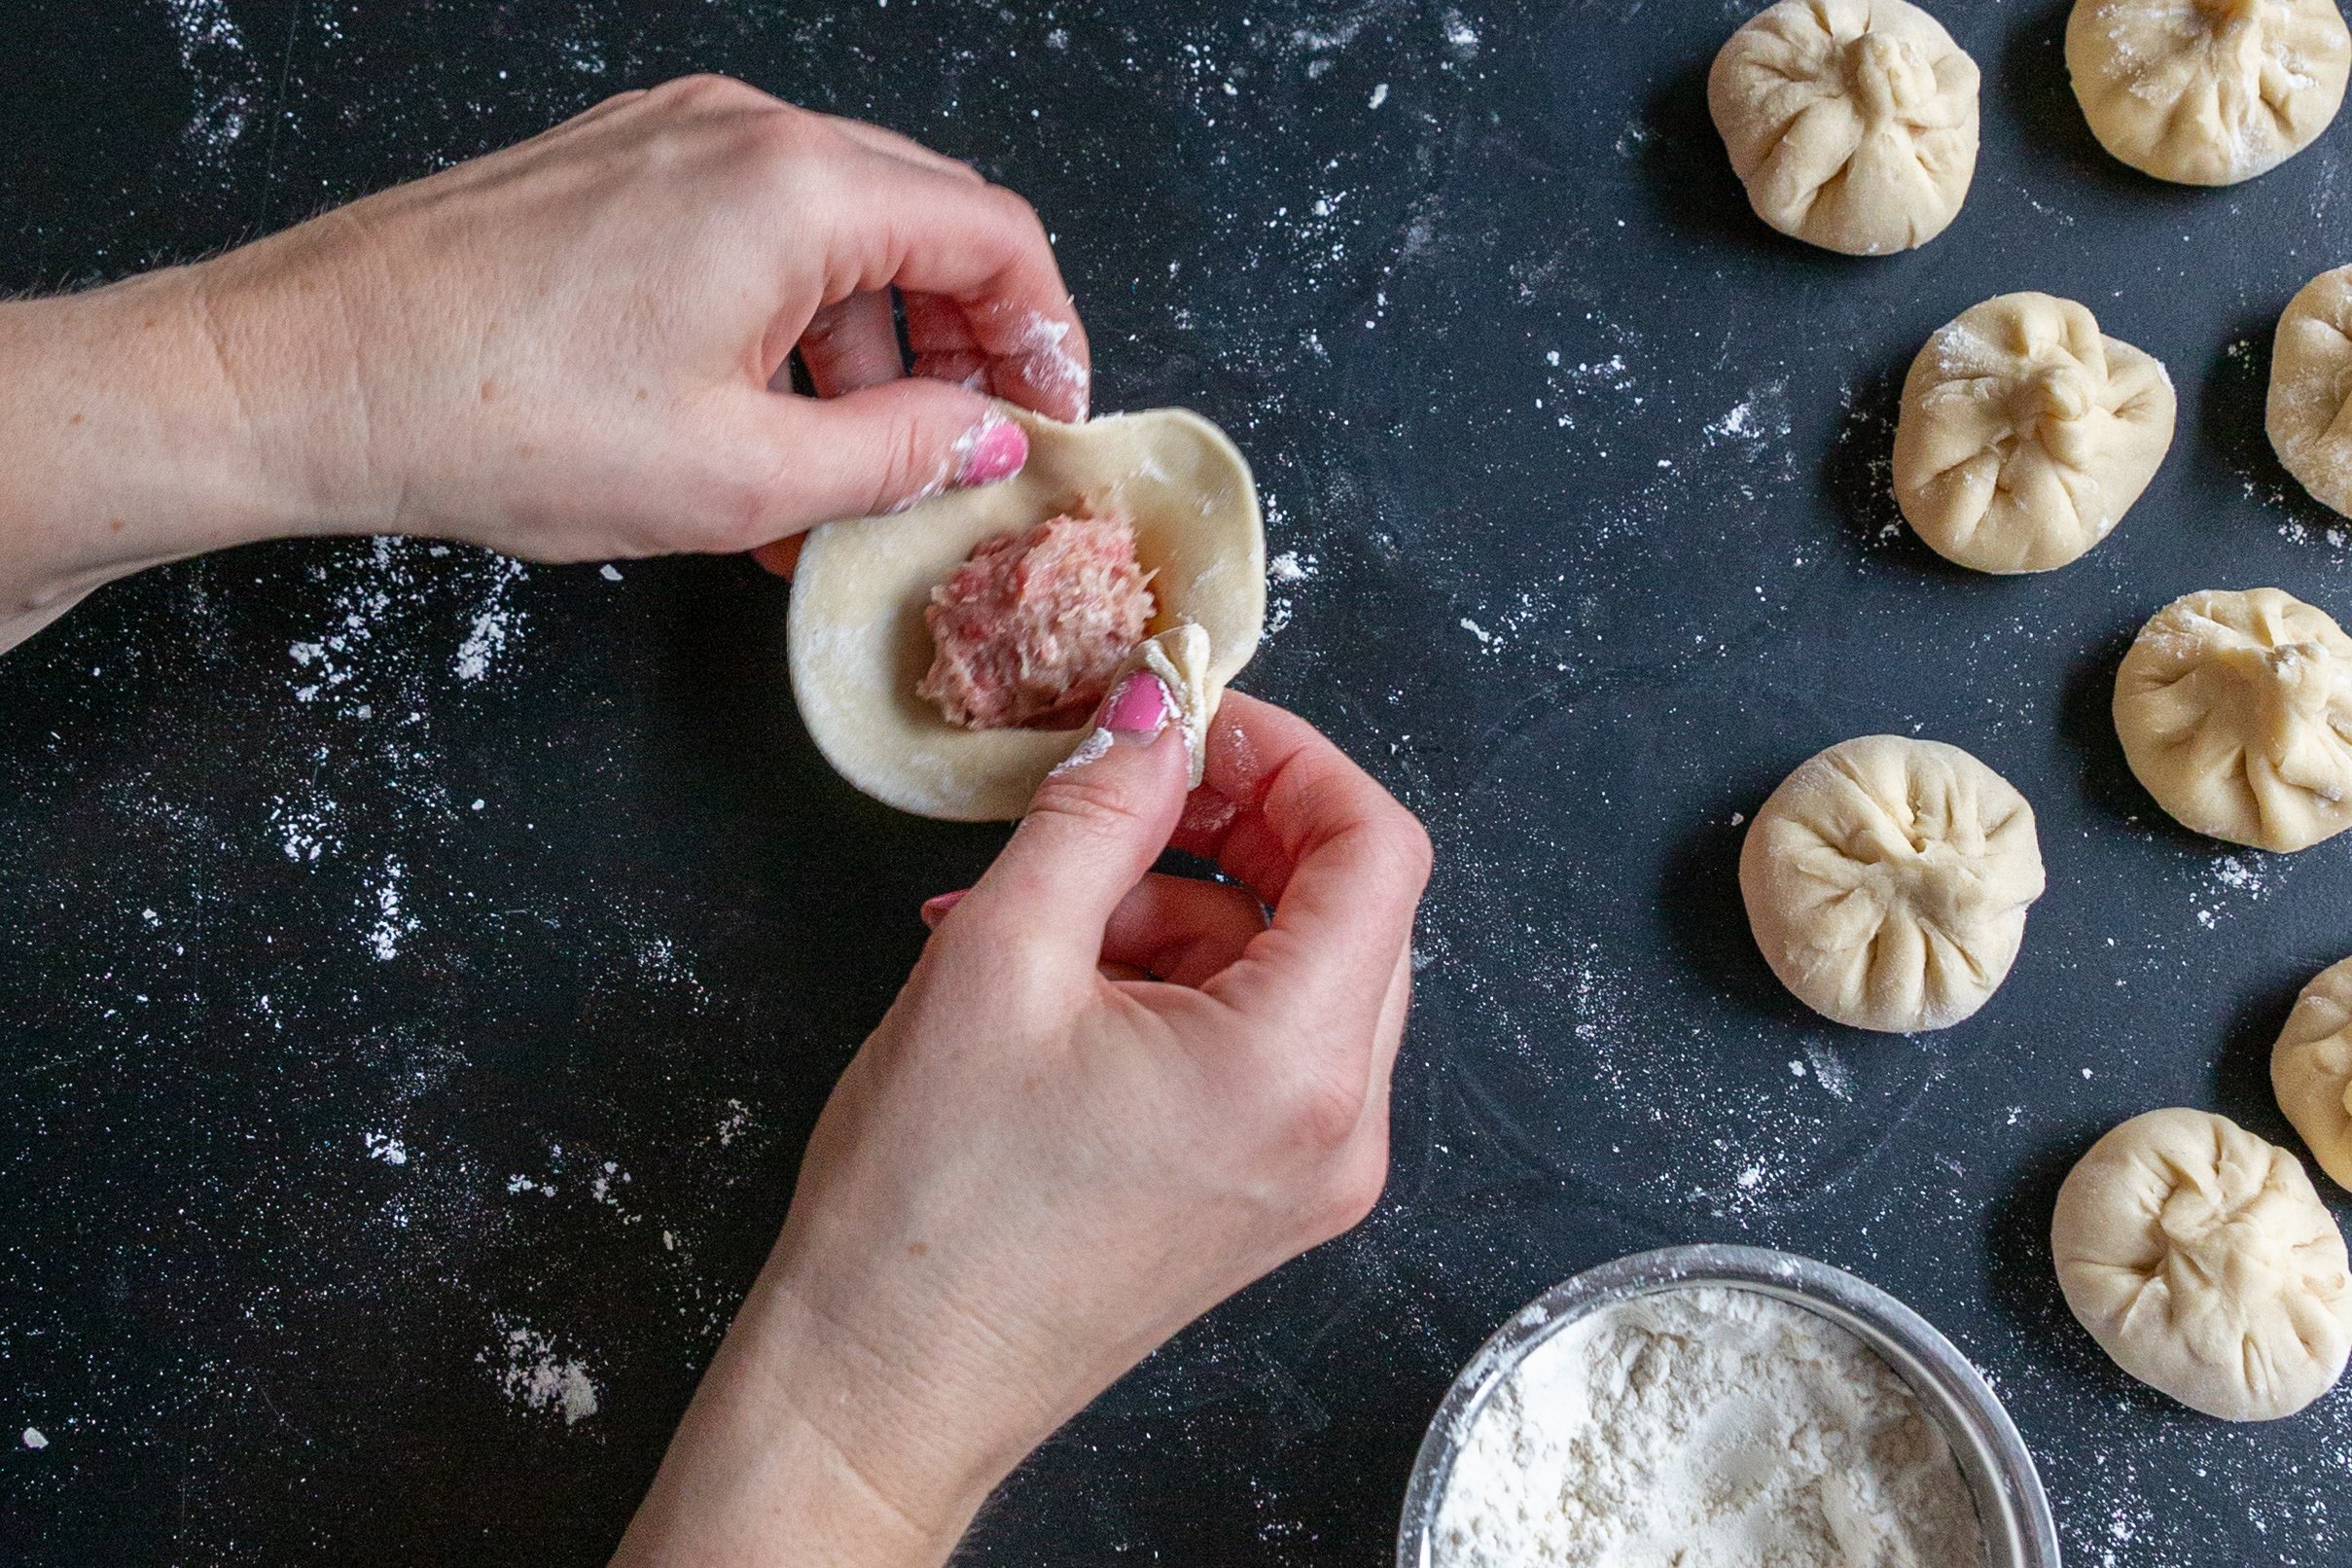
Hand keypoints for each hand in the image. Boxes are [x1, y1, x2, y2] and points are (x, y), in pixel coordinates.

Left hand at [196, 74, 1087, 557]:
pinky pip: (754, 230)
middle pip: (925, 219)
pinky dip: (792, 320)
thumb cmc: (498, 416)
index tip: (1051, 413)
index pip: (993, 233)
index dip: (1047, 332)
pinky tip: (769, 423)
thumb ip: (896, 456)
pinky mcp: (619, 167)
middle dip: (965, 340)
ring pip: (838, 228)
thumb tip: (980, 442)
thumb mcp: (740, 479)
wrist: (309, 371)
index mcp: (796, 189)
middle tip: (969, 445)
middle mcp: (743, 132)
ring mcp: (673, 137)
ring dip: (873, 345)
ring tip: (852, 470)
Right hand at [613, 685, 1431, 1565]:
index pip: (1377, 850)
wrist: (884, 1390)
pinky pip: (1257, 1042)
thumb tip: (1154, 711)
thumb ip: (1094, 812)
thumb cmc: (926, 1208)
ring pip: (1293, 971)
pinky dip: (1172, 982)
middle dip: (1234, 827)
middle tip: (1120, 790)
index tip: (1196, 720)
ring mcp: (1308, 1173)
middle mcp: (1338, 1128)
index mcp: (1295, 1068)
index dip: (1291, 758)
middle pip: (1348, 909)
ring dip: (1183, 904)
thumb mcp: (998, 960)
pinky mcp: (1264, 1195)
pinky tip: (1056, 977)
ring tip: (1041, 909)